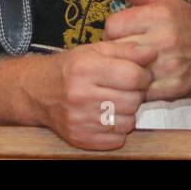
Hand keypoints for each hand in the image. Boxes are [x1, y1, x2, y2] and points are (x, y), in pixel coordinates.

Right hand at [29, 40, 156, 150]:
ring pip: (128, 122)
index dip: (144, 75)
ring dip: (127, 112)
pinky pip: (117, 139)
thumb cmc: (69, 69)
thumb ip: (126, 50)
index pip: (133, 76)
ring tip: (114, 102)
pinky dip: (117, 129)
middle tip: (125, 89)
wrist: (38, 92)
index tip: (140, 74)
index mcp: (85, 68)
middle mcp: (80, 95)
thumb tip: (152, 53)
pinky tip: (106, 116)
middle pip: (133, 100)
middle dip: (136, 94)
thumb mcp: (94, 50)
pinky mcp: (80, 138)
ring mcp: (80, 120)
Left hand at [103, 0, 190, 102]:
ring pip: (125, 71)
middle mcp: (163, 41)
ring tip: (130, 63)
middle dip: (115, 48)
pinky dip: (134, 86)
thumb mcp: (163, 0)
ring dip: (123, 68)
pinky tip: (139, 78)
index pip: (113, 25)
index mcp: (158, 16)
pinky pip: (137, 91)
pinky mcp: (169, 89)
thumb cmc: (189, 25)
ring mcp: (166, 67)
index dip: (113, 29)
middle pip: (116, 48)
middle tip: (123, 48)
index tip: (120, 31)